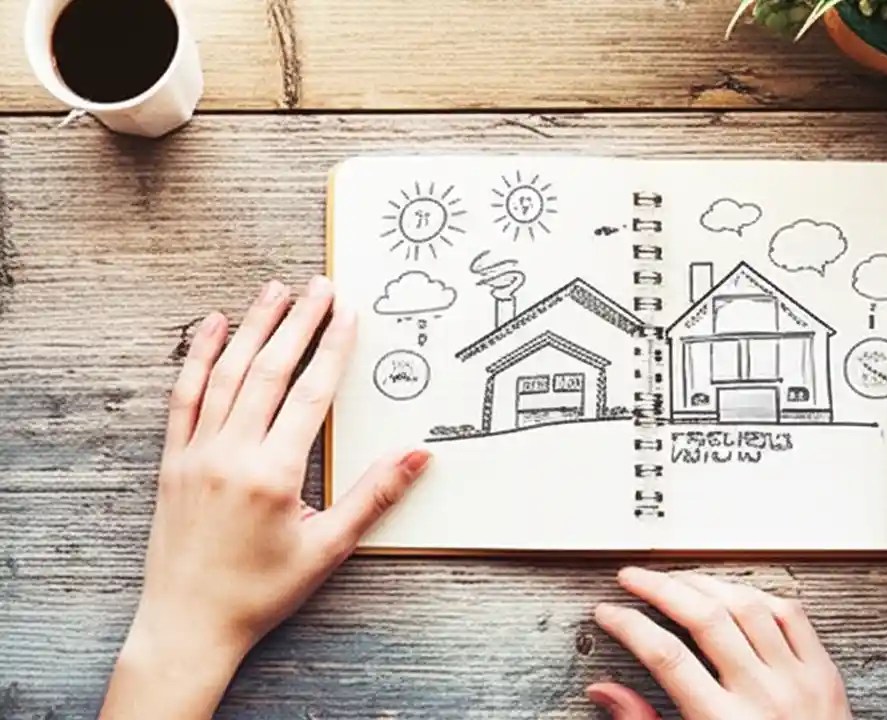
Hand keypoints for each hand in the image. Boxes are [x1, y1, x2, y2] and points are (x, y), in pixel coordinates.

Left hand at [102, 277, 428, 718]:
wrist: (189, 624)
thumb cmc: (261, 591)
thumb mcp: (328, 548)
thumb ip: (374, 495)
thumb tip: (418, 456)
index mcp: (273, 473)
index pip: (311, 394)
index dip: (333, 347)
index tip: (348, 313)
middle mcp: (231, 453)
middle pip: (269, 371)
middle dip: (297, 322)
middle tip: (319, 285)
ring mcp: (196, 453)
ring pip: (226, 373)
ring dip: (252, 327)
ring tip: (274, 290)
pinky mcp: (172, 461)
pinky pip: (183, 396)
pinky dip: (198, 357)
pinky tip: (212, 327)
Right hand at [588, 568, 851, 719]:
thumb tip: (606, 692)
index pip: (665, 655)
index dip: (629, 625)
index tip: (609, 613)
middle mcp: (762, 697)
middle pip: (704, 619)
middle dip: (660, 589)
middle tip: (633, 578)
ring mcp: (798, 680)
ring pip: (747, 607)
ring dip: (705, 584)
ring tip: (677, 578)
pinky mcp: (824, 674)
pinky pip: (792, 615)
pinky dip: (759, 596)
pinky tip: (734, 592)